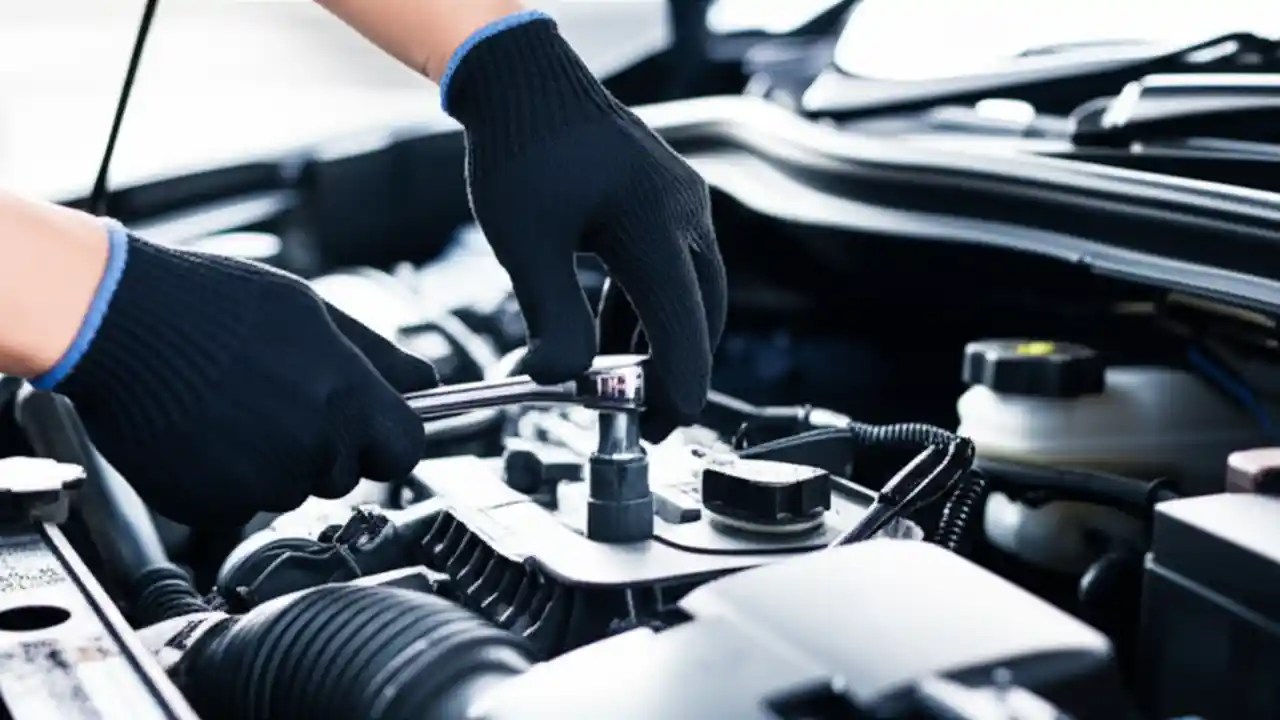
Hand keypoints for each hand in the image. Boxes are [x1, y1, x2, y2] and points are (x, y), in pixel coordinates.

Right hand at [51, 234, 436, 526]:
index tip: (377, 429)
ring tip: (234, 405)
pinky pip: (242, 503)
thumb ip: (376, 355)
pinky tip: (206, 431)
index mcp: (346, 396)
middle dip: (326, 445)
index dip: (392, 439)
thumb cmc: (211, 301)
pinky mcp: (212, 506)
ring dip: (275, 461)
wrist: (115, 321)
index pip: (407, 449)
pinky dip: (228, 478)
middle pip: (347, 472)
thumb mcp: (311, 310)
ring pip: (292, 489)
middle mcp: (311, 447)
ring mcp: (261, 483)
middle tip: (280, 398)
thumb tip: (427, 379)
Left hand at [443, 13, 726, 439]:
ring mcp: (682, 202)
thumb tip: (558, 379)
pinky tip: (615, 333)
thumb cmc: (521, 151)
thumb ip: (551, 319)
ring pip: (691, 293)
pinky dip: (650, 306)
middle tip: (644, 416)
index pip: (683, 324)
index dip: (679, 382)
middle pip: (701, 314)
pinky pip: (673, 266)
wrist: (524, 80)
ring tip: (623, 382)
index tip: (667, 422)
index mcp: (654, 226)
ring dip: (661, 339)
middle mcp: (684, 213)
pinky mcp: (668, 198)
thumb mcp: (525, 247)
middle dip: (675, 370)